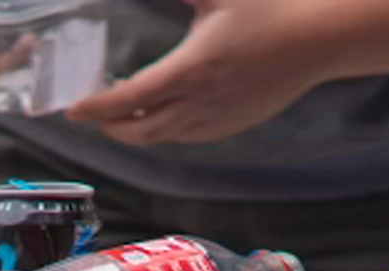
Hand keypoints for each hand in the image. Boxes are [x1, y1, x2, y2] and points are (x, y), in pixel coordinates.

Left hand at [66, 0, 388, 145]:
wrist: (315, 43)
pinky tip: (161, 119)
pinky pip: (189, 138)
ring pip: (164, 139)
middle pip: (141, 131)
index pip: (130, 100)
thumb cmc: (268, 12)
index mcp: (190, 70)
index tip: (73, 109)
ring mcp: (218, 119)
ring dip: (136, 133)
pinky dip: (165, 134)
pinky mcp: (234, 125)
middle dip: (109, 127)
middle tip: (91, 115)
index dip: (97, 108)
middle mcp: (201, 103)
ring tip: (120, 118)